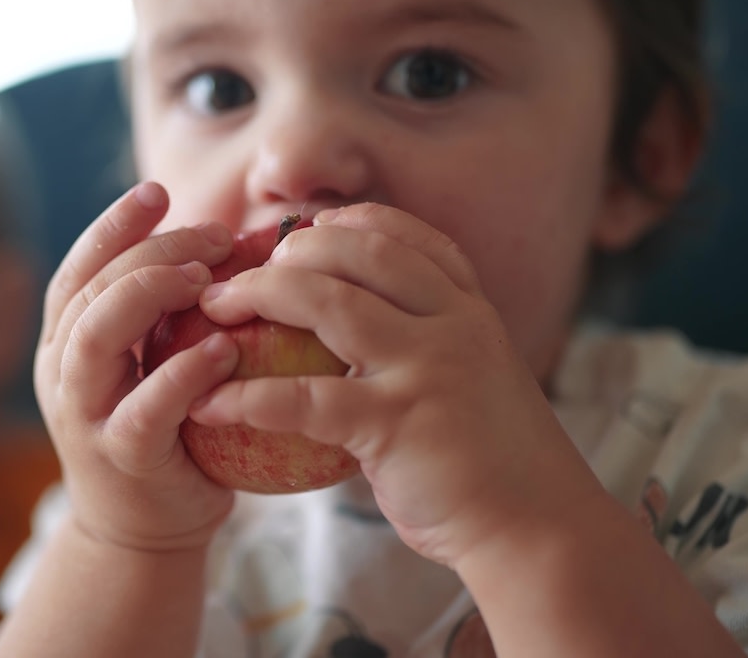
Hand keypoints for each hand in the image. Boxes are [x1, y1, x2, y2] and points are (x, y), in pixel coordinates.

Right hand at [34, 182, 239, 553]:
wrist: (142, 531)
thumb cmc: (163, 432)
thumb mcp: (148, 364)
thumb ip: (163, 313)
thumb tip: (221, 243)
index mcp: (67, 341)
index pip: (80, 266)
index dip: (114, 224)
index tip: (159, 191)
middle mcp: (63, 372)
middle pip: (90, 288)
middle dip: (151, 250)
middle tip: (214, 237)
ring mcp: (85, 416)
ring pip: (95, 338)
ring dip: (150, 294)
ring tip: (206, 280)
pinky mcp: (121, 458)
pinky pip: (145, 408)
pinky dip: (183, 373)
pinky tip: (224, 351)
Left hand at [188, 203, 603, 568]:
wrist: (537, 527)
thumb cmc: (498, 458)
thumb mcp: (481, 376)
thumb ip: (434, 343)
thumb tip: (363, 331)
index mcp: (471, 310)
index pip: (412, 238)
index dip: (355, 221)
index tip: (312, 224)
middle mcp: (452, 325)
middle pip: (361, 254)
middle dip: (295, 248)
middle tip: (246, 269)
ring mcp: (426, 369)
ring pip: (330, 303)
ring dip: (261, 295)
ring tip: (216, 308)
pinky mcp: (396, 424)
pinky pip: (305, 399)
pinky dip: (248, 396)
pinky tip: (210, 403)